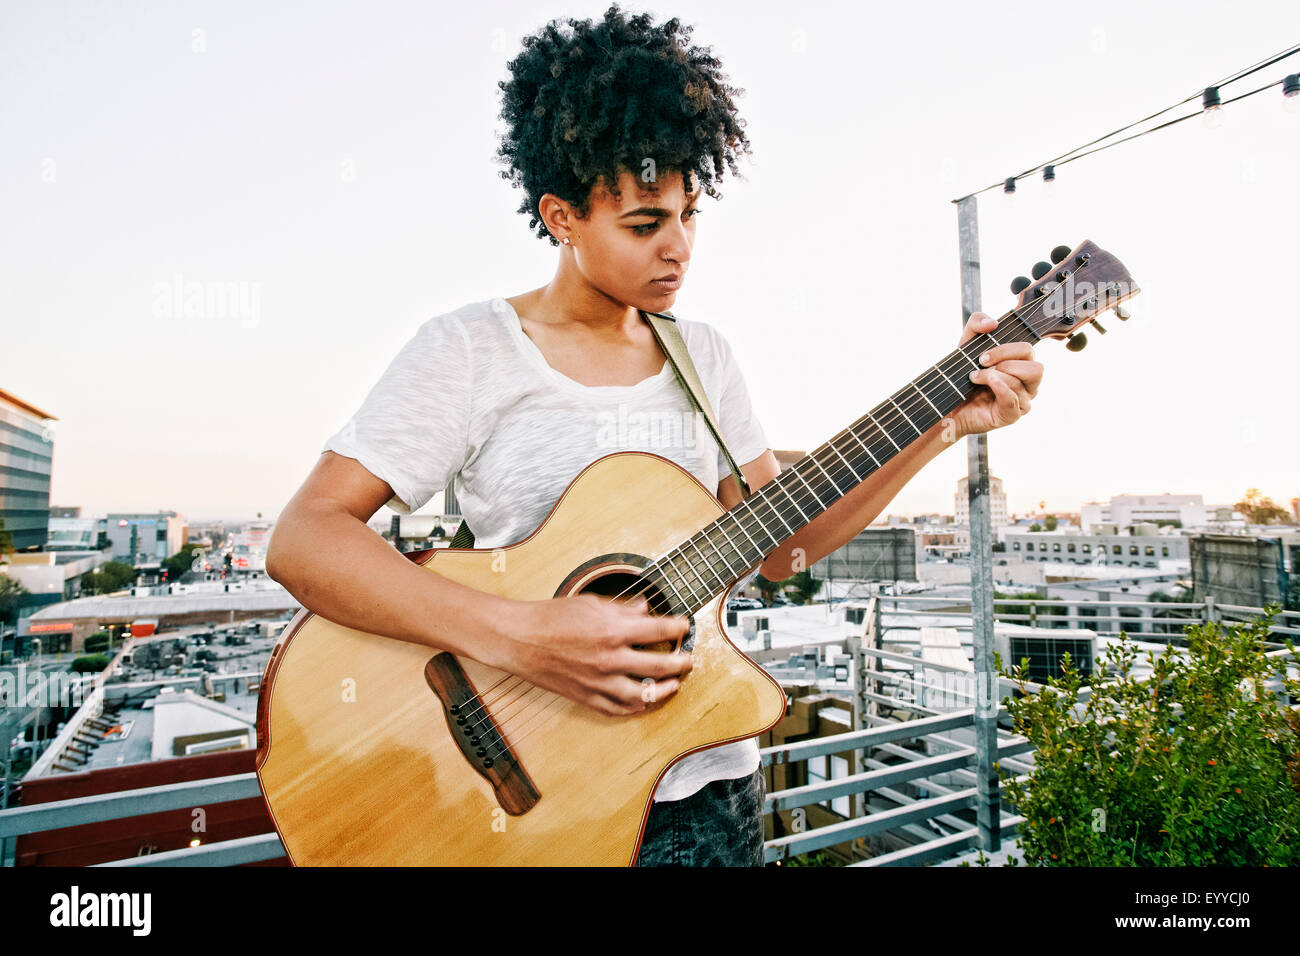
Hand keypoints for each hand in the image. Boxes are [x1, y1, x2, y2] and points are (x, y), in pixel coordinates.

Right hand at [490, 593, 692, 716]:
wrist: (520, 639)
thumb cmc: (552, 617)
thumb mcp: (591, 603)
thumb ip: (622, 609)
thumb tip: (645, 610)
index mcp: (613, 630)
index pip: (658, 631)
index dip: (677, 628)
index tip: (685, 626)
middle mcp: (609, 659)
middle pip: (659, 666)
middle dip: (680, 663)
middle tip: (688, 659)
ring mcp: (599, 682)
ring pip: (643, 695)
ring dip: (664, 690)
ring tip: (674, 684)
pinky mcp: (586, 697)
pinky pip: (617, 709)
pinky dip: (635, 707)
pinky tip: (644, 701)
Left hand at [948, 312, 1042, 438]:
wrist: (947, 403)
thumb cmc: (962, 375)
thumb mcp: (967, 343)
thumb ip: (977, 323)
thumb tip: (992, 323)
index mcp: (1023, 365)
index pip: (1028, 350)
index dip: (1006, 349)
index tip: (983, 356)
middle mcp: (1028, 384)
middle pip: (1036, 368)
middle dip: (1005, 362)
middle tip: (982, 364)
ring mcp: (1023, 401)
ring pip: (1021, 383)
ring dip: (993, 376)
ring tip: (974, 378)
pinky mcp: (1012, 415)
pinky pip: (1013, 399)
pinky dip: (998, 388)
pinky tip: (982, 383)